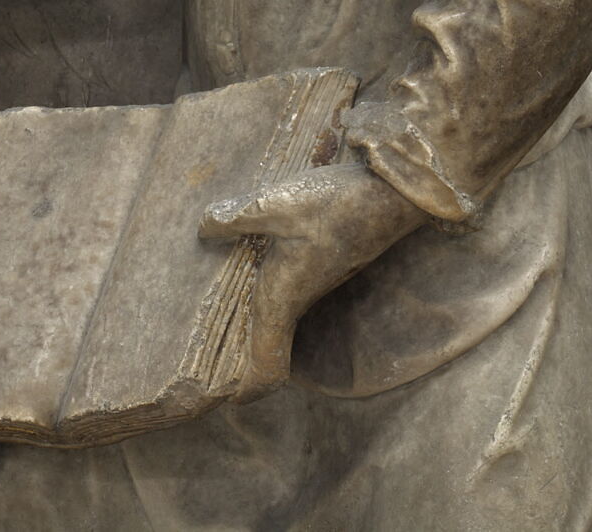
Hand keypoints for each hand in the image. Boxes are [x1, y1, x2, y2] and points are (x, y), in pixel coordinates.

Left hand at [199, 158, 422, 399]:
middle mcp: (298, 299)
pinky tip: (245, 258)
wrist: (389, 194)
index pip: (268, 367)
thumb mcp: (275, 205)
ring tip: (214, 304)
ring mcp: (314, 282)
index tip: (226, 398)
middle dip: (240, 356)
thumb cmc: (333, 206)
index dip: (248, 389)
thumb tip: (202, 228)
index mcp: (282, 298)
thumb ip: (235, 217)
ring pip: (278, 315)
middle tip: (205, 352)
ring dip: (251, 319)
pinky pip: (287, 289)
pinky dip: (264, 288)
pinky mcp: (322, 262)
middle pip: (267, 344)